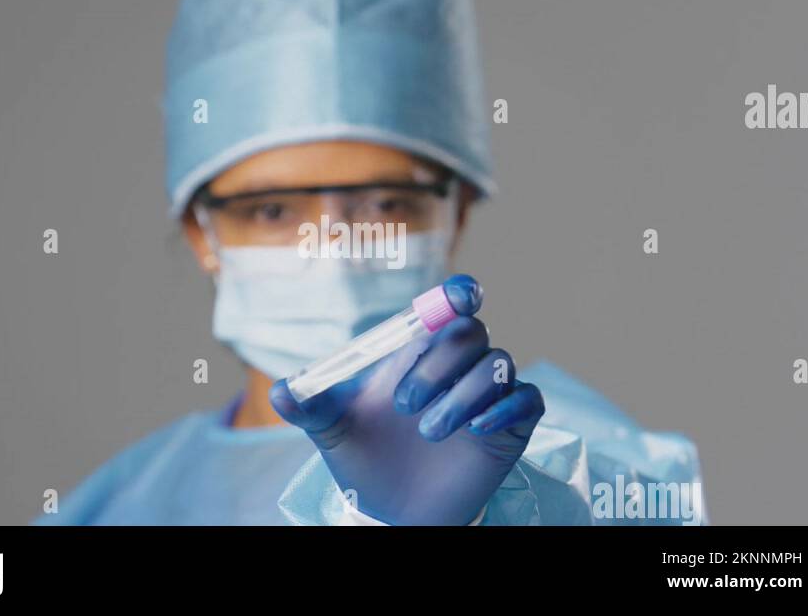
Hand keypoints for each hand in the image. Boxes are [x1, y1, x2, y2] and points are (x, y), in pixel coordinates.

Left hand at [270, 275, 544, 524]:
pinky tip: (476, 429)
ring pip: (498, 366)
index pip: (446, 309)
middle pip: (469, 332)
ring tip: (428, 433)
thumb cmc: (367, 462)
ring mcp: (486, 396)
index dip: (457, 294)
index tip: (460, 295)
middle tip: (404, 405)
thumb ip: (310, 408)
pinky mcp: (510, 427)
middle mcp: (456, 368)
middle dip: (437, 363)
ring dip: (462, 395)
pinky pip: (528, 400)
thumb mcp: (334, 433)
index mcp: (416, 355)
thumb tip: (278, 391)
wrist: (393, 513)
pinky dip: (505, 408)